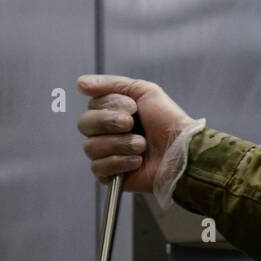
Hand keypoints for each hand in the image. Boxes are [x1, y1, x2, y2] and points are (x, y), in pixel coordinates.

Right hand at [76, 74, 197, 191]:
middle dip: (109, 122)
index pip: (92, 106)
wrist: (182, 150)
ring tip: (142, 146)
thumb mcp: (143, 91)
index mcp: (112, 112)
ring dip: (121, 144)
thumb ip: (110, 84)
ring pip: (91, 147)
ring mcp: (107, 155)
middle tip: (132, 124)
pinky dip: (120, 162)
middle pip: (84, 124)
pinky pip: (98, 167)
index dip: (110, 106)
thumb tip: (79, 83)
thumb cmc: (167, 121)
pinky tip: (137, 162)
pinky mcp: (110, 176)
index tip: (133, 108)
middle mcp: (106, 133)